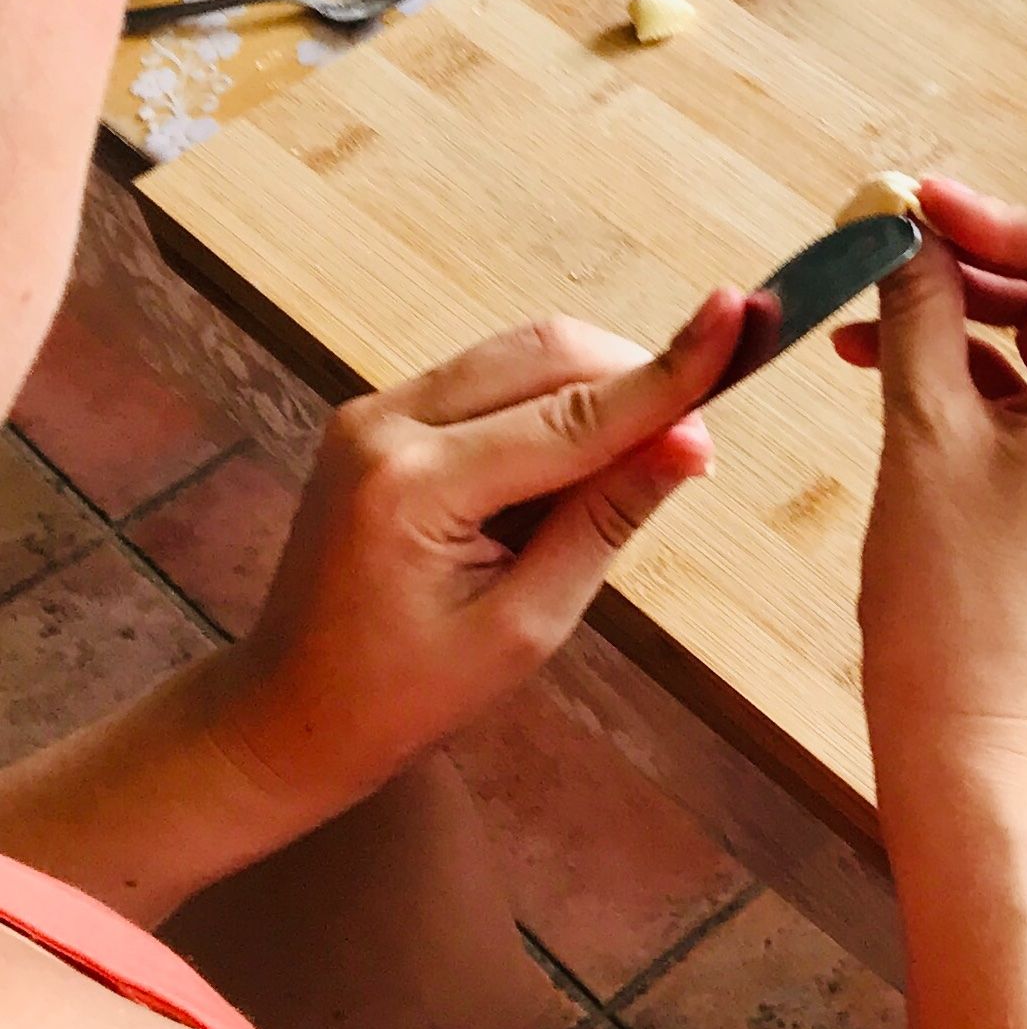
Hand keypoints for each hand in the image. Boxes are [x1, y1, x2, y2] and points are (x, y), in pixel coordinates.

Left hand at [212, 293, 746, 814]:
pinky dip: (551, 402)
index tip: (739, 314)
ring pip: (522, 354)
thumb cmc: (405, 696)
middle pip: (548, 353)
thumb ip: (608, 520)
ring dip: (596, 388)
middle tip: (697, 439)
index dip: (669, 370)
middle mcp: (388, 422)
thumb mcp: (527, 626)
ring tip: (637, 462)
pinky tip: (572, 464)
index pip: (577, 413)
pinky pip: (490, 377)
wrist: (285, 714)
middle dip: (636, 376)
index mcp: (418, 485)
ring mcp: (375, 409)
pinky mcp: (378, 414)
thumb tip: (692, 441)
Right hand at [832, 179, 1026, 770]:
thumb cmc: (952, 598)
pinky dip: (973, 352)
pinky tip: (885, 354)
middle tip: (907, 244)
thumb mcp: (926, 433)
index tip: (918, 212)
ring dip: (975, 296)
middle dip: (1001, 244)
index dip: (1009, 214)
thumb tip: (902, 225)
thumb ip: (920, 312)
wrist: (968, 724)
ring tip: (873, 305)